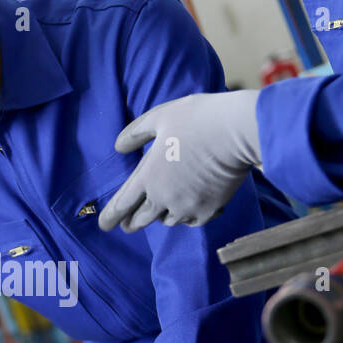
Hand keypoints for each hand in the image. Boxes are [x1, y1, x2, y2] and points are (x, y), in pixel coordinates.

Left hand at [98, 90, 261, 231]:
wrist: (238, 132)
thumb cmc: (197, 119)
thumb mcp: (159, 117)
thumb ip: (135, 134)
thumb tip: (119, 148)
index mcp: (148, 176)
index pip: (122, 205)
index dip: (110, 217)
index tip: (104, 226)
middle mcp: (164, 197)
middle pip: (141, 220)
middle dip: (132, 223)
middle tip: (128, 225)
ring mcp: (187, 207)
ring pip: (168, 220)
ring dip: (163, 215)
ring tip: (164, 208)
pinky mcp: (210, 210)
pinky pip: (192, 221)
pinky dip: (188, 215)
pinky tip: (191, 206)